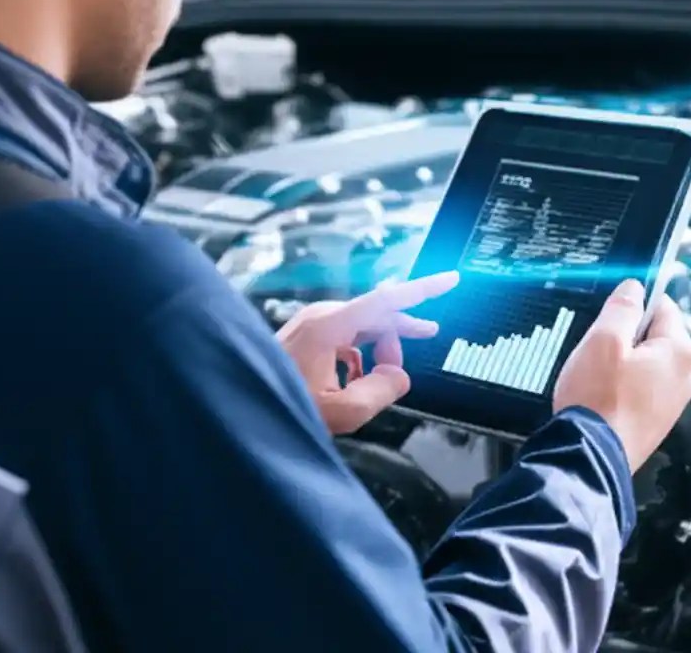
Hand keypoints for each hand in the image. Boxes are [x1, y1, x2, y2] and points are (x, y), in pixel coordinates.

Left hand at [278, 271, 459, 434]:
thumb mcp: (341, 411)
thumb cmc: (284, 408)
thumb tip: (398, 375)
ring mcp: (310, 325)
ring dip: (377, 353)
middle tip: (416, 350)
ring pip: (362, 328)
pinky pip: (345, 338)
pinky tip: (353, 382)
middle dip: (399, 338)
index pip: (386, 300)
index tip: (451, 279)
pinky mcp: (305, 338)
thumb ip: (381, 391)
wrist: (238, 409)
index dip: (423, 290)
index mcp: (329, 326)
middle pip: (378, 315)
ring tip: (373, 383)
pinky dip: (358, 358)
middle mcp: (320, 317)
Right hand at [553, 279, 690, 470]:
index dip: (634, 305)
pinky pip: (641, 390)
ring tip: (597, 376)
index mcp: (679, 352)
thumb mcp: (604, 340)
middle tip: (599, 349)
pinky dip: (623, 388)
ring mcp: (673, 403)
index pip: (663, 307)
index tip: (612, 313)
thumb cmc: (598, 400)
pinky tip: (602, 396)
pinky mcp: (656, 422)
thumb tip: (635, 287)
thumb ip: (623, 308)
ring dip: (623, 364)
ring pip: (647, 365)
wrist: (590, 457)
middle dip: (626, 337)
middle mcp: (685, 377)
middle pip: (655, 337)